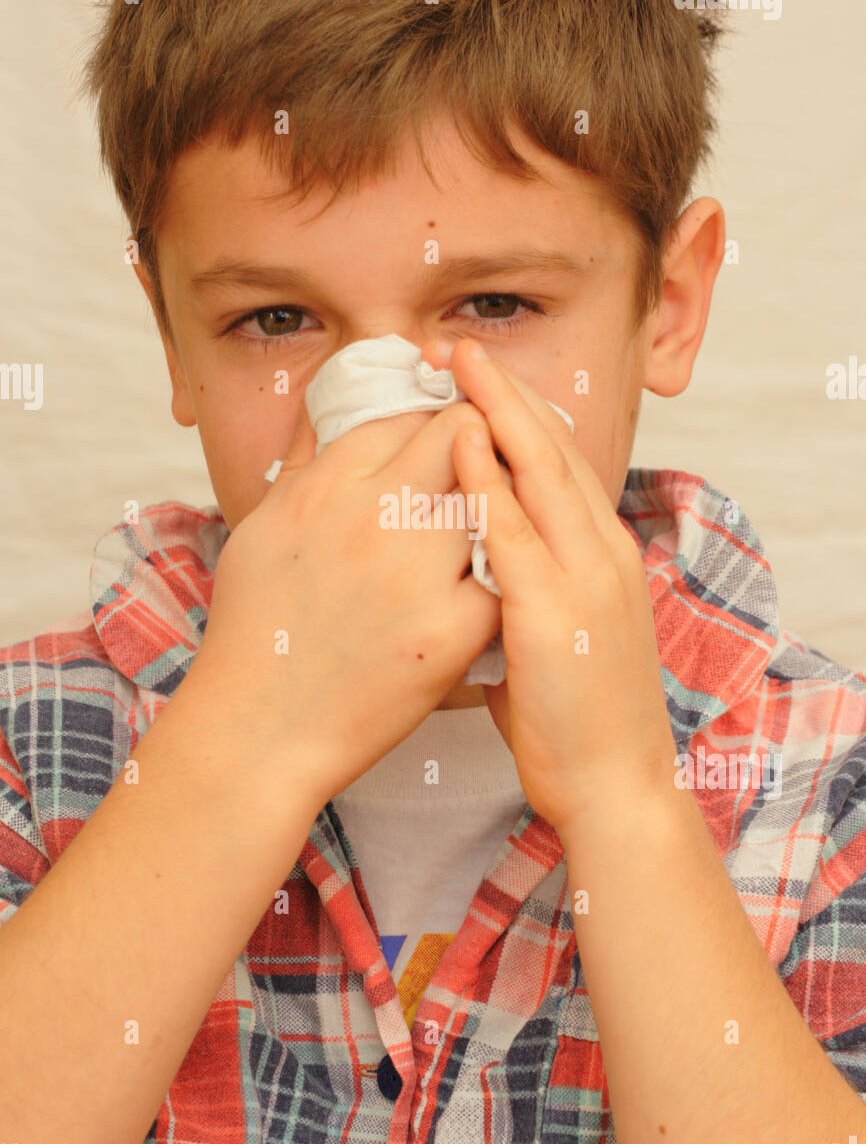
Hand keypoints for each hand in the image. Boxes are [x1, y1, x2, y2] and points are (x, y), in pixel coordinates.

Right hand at [188, 396, 501, 804]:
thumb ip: (305, 464)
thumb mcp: (262, 527)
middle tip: (480, 472)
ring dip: (497, 505)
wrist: (261, 730)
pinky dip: (505, 572)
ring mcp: (420, 572)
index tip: (443, 439)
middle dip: (478, 444)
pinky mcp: (454, 629)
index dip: (431, 420)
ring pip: (495, 497)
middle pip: (463, 435)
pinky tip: (496, 584)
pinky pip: (507, 572)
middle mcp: (376, 515)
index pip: (406, 414)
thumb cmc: (256, 630)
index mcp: (328, 485)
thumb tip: (329, 412)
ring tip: (492, 526)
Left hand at [447, 339, 676, 836]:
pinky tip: (462, 441)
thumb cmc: (573, 716)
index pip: (560, 462)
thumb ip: (523, 582)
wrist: (615, 785)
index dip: (518, 413)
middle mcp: (601, 551)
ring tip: (458, 364)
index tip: (477, 376)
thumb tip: (475, 553)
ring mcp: (585, 578)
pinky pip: (517, 531)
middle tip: (459, 345)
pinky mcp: (557, 614)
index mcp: (600, 553)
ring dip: (497, 410)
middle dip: (505, 391)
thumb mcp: (555, 631)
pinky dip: (491, 479)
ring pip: (541, 474)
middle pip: (552, 449)